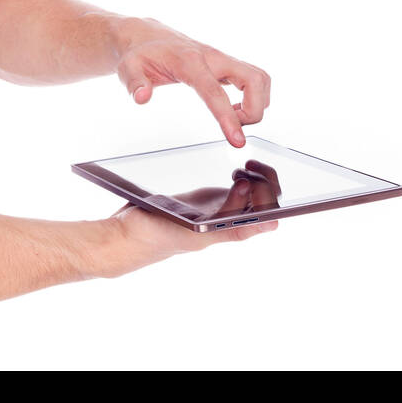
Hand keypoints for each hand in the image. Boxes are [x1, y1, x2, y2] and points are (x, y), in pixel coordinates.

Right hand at [100, 171, 279, 277]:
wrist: (129, 234)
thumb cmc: (158, 238)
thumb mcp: (196, 234)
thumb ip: (232, 230)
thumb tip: (273, 223)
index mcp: (230, 232)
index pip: (266, 213)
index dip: (265, 193)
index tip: (244, 178)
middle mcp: (230, 224)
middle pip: (265, 202)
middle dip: (265, 180)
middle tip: (248, 164)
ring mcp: (222, 212)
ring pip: (255, 196)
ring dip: (257, 178)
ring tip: (244, 166)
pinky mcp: (211, 204)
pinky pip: (239, 192)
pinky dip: (244, 178)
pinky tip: (236, 172)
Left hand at [114, 17, 271, 146]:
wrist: (147, 36)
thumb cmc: (140, 53)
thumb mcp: (128, 68)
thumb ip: (134, 83)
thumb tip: (143, 97)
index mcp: (190, 62)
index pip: (215, 91)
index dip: (228, 117)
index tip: (237, 140)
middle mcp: (212, 58)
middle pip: (254, 79)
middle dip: (254, 110)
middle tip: (235, 127)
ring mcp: (222, 60)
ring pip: (260, 77)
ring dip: (256, 103)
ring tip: (234, 118)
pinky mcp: (226, 65)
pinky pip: (253, 78)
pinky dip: (253, 97)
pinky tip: (233, 109)